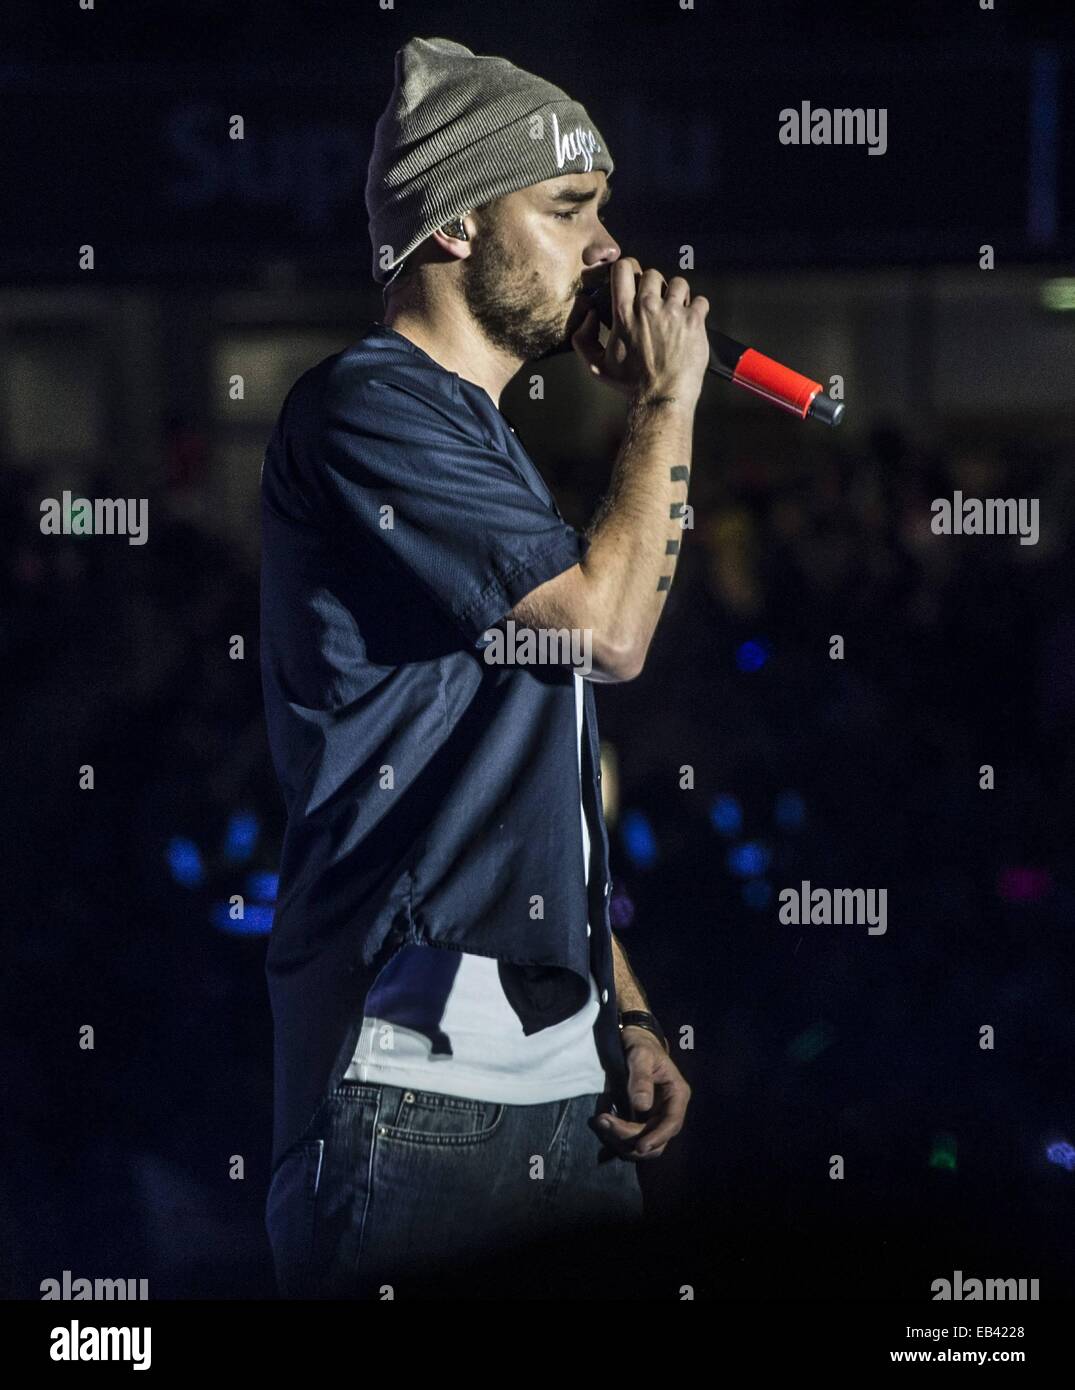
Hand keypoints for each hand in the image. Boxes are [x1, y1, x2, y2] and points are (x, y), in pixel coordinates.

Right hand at [571, 257, 709, 408]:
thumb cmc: (631, 386)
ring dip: (678, 295)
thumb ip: (582, 339)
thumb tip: (589, 315)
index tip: (633, 280)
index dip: (629, 270)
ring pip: (679, 283)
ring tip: (675, 312)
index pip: (624, 268)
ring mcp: (673, 313)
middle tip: (656, 303)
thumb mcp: (596, 366)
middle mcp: (648, 308)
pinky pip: (700, 301)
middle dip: (654, 286)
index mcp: (624, 314)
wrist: (661, 399)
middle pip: (653, 273)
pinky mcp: (694, 322)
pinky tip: (691, 323)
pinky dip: (697, 309)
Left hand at [590, 1026, 690, 1159]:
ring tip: (600, 1121)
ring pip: (644, 1144)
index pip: (672, 1123)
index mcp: (677, 1094)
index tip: (640, 1146)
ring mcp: (656, 1116)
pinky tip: (603, 1125)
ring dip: (623, 1141)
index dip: (657, 1138)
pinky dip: (618, 1139)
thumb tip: (642, 1107)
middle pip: (657, 1139)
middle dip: (632, 1139)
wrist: (633, 1040)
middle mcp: (669, 1109)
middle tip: (605, 1122)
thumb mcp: (640, 1054)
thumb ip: (641, 1078)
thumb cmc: (640, 1044)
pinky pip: (633, 1138)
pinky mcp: (641, 1119)